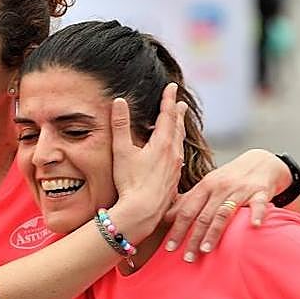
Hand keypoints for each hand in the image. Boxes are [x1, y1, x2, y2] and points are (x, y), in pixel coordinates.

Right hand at [108, 82, 186, 242]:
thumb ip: (120, 125)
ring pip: (180, 144)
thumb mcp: (121, 151)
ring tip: (179, 125)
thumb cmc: (131, 182)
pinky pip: (178, 159)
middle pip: (178, 128)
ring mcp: (175, 168)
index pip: (168, 114)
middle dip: (178, 114)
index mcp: (162, 143)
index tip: (171, 86)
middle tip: (181, 103)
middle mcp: (173, 154)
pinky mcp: (174, 181)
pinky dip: (176, 149)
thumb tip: (119, 101)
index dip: (168, 99)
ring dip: (179, 131)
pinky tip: (173, 155)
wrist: (143, 212)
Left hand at [163, 149, 289, 261]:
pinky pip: (258, 204)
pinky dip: (256, 214)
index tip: (170, 247)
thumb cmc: (230, 177)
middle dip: (193, 237)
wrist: (261, 162)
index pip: (187, 210)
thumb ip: (189, 201)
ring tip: (205, 250)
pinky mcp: (260, 193)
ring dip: (214, 232)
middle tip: (187, 258)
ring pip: (224, 213)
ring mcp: (240, 190)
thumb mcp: (207, 185)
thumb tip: (166, 217)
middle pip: (203, 216)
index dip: (178, 229)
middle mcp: (220, 188)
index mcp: (205, 186)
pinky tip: (254, 225)